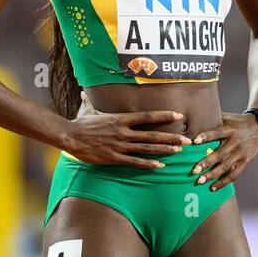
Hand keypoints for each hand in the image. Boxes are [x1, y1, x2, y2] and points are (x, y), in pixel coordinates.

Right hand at [62, 92, 190, 168]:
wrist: (70, 137)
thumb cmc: (81, 123)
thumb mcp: (91, 110)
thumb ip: (93, 102)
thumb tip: (84, 91)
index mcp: (121, 118)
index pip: (148, 116)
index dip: (165, 116)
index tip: (179, 115)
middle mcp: (124, 132)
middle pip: (153, 134)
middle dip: (171, 137)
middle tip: (187, 140)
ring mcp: (120, 146)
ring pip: (147, 148)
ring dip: (164, 150)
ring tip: (178, 151)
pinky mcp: (114, 158)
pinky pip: (135, 162)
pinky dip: (148, 164)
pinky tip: (160, 165)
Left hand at [189, 112, 257, 191]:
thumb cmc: (237, 122)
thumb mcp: (227, 117)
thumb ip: (213, 118)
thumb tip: (193, 119)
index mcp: (229, 129)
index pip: (217, 133)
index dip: (206, 136)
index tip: (195, 141)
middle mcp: (235, 142)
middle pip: (220, 153)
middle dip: (207, 163)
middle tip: (194, 170)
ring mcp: (241, 153)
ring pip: (226, 166)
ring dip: (213, 174)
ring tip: (200, 181)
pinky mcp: (245, 161)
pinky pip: (234, 174)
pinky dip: (224, 181)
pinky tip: (213, 187)